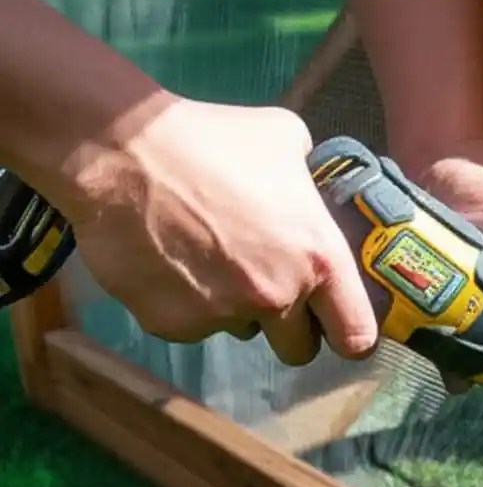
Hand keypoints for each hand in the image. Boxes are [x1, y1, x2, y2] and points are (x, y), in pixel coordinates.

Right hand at [60, 97, 378, 365]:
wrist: (122, 151)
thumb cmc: (209, 138)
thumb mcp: (284, 140)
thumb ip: (311, 178)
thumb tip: (314, 186)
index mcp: (318, 258)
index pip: (357, 335)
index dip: (350, 333)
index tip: (337, 324)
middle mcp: (278, 295)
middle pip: (299, 348)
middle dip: (290, 327)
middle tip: (268, 287)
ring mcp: (224, 314)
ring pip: (244, 331)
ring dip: (236, 308)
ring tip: (210, 256)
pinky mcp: (173, 324)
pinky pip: (193, 326)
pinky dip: (187, 304)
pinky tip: (174, 260)